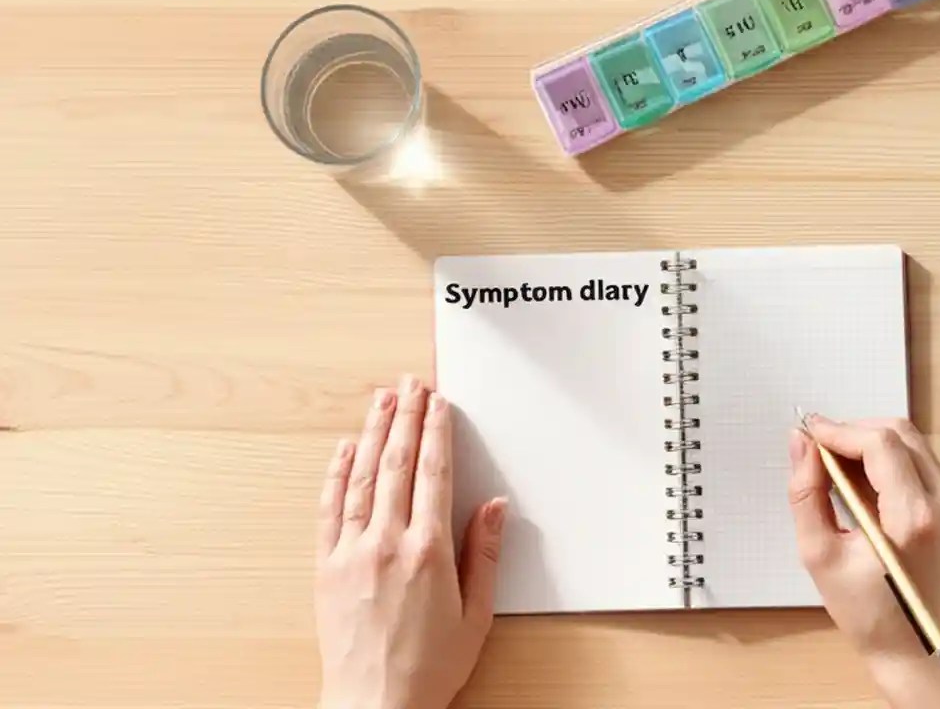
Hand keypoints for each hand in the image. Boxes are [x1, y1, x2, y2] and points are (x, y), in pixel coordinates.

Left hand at [315, 375, 506, 708]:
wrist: (374, 705)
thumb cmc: (429, 667)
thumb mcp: (476, 614)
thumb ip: (483, 554)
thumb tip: (492, 507)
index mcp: (428, 552)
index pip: (432, 474)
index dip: (435, 433)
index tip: (439, 404)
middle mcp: (386, 543)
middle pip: (396, 464)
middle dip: (405, 417)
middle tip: (411, 383)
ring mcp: (350, 552)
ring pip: (361, 477)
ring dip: (372, 433)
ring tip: (381, 399)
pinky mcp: (326, 567)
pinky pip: (329, 508)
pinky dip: (336, 474)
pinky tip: (343, 449)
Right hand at [788, 417, 939, 708]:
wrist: (918, 652)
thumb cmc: (868, 615)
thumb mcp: (821, 555)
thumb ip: (806, 494)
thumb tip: (800, 444)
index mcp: (914, 518)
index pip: (880, 444)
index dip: (839, 431)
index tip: (808, 433)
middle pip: (900, 434)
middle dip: (854, 431)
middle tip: (818, 448)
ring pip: (912, 443)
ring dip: (870, 442)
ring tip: (835, 465)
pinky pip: (920, 463)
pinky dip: (887, 460)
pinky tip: (860, 482)